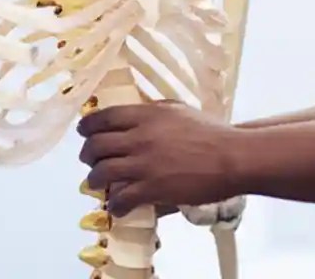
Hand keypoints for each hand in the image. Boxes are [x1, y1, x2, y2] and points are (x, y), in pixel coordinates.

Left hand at [77, 102, 244, 217]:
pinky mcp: (153, 188)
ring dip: (94, 180)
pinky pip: (121, 197)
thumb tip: (134, 115)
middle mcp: (139, 137)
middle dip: (86, 155)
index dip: (87, 126)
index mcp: (145, 115)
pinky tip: (116, 206)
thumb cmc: (211, 132)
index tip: (82, 132)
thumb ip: (152, 111)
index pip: (103, 118)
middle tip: (89, 160)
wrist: (232, 156)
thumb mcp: (177, 110)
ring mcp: (144, 164)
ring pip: (102, 172)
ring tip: (96, 183)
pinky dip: (114, 204)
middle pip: (96, 145)